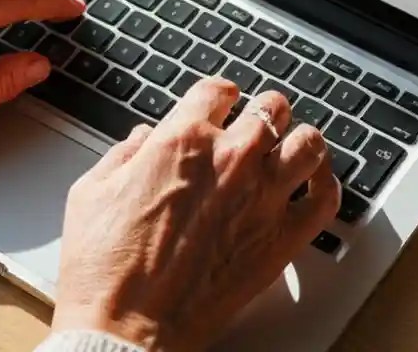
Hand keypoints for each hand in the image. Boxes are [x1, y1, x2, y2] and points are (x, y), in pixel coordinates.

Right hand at [53, 79, 340, 350]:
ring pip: (309, 143)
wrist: (124, 327)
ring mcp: (263, 198)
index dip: (219, 95)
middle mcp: (230, 159)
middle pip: (271, 108)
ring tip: (291, 149)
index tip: (220, 103)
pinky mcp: (282, 240)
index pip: (218, 90)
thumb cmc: (104, 268)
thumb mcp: (92, 192)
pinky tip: (315, 185)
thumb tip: (141, 138)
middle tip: (256, 126)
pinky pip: (326, 199)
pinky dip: (326, 186)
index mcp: (181, 140)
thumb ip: (123, 154)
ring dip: (299, 141)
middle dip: (262, 113)